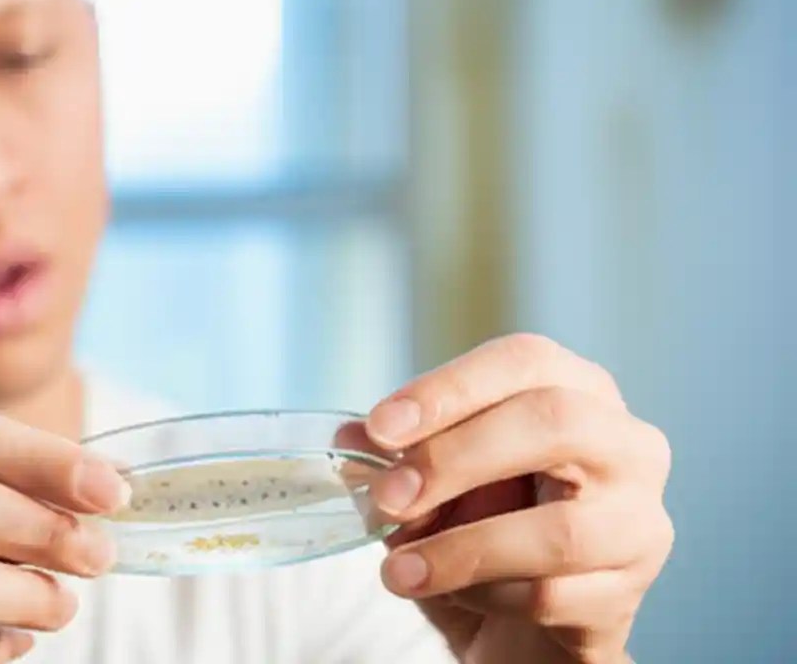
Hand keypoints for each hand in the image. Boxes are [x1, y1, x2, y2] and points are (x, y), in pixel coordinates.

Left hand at [363, 334, 671, 663]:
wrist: (523, 626)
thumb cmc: (484, 526)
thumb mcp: (433, 481)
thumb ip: (399, 454)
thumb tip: (348, 440)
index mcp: (578, 390)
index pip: (524, 360)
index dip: (448, 388)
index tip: (381, 427)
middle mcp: (626, 444)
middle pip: (553, 422)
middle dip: (455, 458)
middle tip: (387, 499)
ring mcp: (638, 521)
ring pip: (560, 529)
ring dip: (462, 550)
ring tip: (397, 570)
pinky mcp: (627, 593)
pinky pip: (552, 595)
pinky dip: (487, 596)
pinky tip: (454, 596)